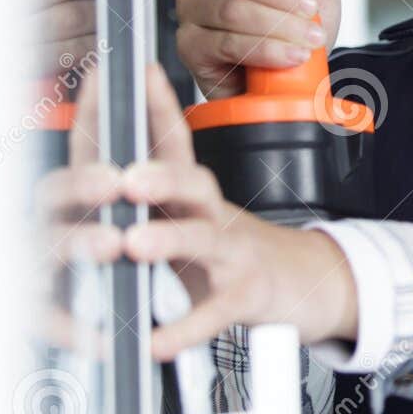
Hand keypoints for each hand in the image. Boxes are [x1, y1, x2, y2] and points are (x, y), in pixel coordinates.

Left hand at [60, 62, 360, 359]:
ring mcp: (231, 254)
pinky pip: (212, 314)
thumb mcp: (191, 202)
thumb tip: (116, 121)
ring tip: (137, 246)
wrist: (297, 280)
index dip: (156, 106)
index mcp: (194, 190)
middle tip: (128, 179)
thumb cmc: (224, 242)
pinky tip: (155, 340)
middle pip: (194, 183)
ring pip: (205, 239)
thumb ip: (155, 170)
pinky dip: (183, 328)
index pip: (175, 139)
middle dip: (162, 176)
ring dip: (171, 239)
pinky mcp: (241, 297)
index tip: (134, 74)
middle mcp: (215, 213)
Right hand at [175, 0, 346, 99]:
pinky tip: (288, 55)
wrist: (288, 84)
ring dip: (277, 26)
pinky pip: (226, 42)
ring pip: (232, 10)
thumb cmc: (294, 33)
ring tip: (307, 39)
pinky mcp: (191, 47)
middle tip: (308, 9)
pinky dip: (266, 49)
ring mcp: (193, 12)